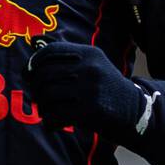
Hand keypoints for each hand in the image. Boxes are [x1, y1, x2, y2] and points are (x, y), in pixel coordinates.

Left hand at [25, 41, 152, 141]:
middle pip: (45, 75)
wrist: (136, 111)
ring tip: (46, 112)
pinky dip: (49, 122)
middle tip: (37, 98)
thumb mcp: (93, 65)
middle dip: (35, 88)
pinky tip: (53, 124)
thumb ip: (68, 56)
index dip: (34, 62)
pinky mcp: (90, 110)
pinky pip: (56, 115)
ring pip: (47, 96)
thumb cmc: (106, 88)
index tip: (28, 74)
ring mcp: (90, 89)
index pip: (51, 51)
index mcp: (89, 54)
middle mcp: (89, 68)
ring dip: (42, 107)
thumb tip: (34, 40)